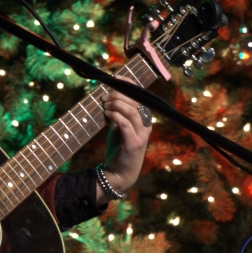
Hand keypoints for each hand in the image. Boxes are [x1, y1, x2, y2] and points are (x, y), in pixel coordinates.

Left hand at [97, 87, 153, 201]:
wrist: (119, 173)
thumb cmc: (119, 149)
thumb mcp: (119, 128)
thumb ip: (118, 113)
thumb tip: (108, 96)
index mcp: (145, 119)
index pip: (140, 96)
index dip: (129, 84)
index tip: (115, 78)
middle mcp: (146, 125)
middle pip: (135, 101)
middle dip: (118, 95)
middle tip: (104, 97)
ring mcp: (142, 134)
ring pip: (131, 110)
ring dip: (115, 104)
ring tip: (105, 106)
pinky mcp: (134, 143)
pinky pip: (125, 124)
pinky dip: (115, 116)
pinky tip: (107, 114)